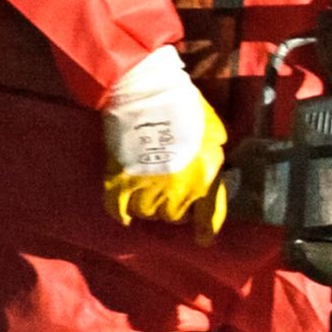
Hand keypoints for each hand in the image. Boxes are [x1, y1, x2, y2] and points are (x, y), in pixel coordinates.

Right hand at [101, 46, 229, 235]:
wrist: (146, 92)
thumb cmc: (184, 106)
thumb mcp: (213, 130)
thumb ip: (213, 155)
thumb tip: (213, 167)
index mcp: (205, 178)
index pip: (210, 215)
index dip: (207, 229)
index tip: (204, 239)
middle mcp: (178, 192)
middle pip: (175, 216)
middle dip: (173, 207)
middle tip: (167, 192)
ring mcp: (147, 190)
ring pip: (147, 213)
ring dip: (147, 205)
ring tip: (145, 190)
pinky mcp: (119, 184)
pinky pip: (118, 210)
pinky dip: (120, 212)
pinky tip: (122, 213)